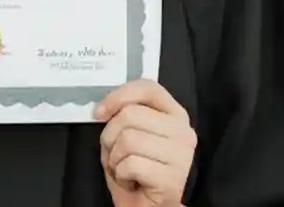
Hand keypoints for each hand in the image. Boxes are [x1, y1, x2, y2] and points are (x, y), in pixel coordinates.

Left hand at [95, 79, 195, 206]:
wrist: (147, 206)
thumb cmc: (135, 172)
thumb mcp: (128, 134)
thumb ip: (124, 115)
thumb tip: (103, 109)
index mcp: (175, 114)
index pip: (148, 88)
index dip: (118, 96)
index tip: (100, 112)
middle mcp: (183, 131)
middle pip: (130, 114)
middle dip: (111, 136)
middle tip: (117, 154)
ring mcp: (182, 155)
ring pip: (128, 139)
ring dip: (115, 159)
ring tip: (126, 169)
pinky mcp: (173, 178)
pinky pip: (130, 164)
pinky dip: (121, 175)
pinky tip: (132, 181)